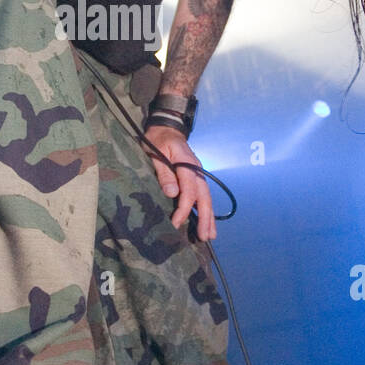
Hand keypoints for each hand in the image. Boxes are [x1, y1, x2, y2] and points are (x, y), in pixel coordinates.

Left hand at [144, 124, 215, 240]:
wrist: (167, 127)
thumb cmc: (158, 139)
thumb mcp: (155, 152)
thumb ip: (164, 172)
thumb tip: (172, 193)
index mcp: (186, 163)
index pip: (189, 190)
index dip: (183, 209)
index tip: (176, 223)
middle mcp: (197, 170)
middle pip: (204, 196)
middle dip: (205, 218)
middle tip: (205, 237)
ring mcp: (198, 173)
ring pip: (206, 197)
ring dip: (209, 217)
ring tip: (210, 235)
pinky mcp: (196, 177)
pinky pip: (202, 195)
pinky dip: (205, 209)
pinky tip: (206, 221)